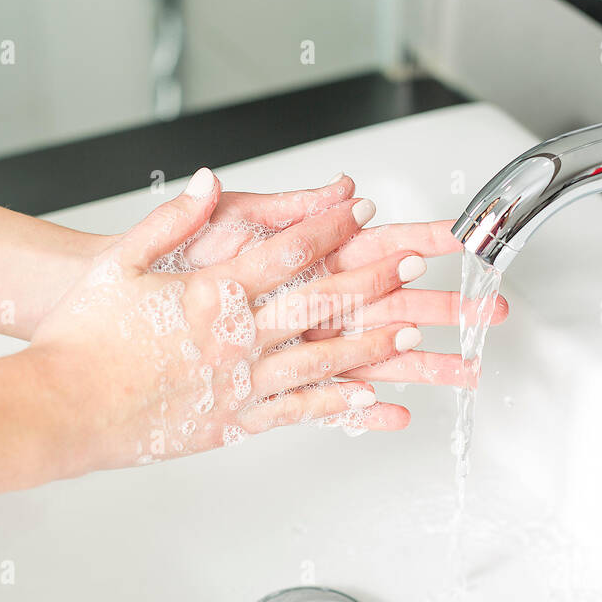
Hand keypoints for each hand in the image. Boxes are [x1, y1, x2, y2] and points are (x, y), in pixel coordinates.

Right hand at [29, 168, 426, 474]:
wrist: (63, 406)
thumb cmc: (83, 338)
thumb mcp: (121, 263)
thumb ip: (170, 219)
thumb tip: (205, 181)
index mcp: (212, 293)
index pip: (286, 252)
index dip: (329, 227)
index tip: (360, 212)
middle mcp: (236, 337)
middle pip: (319, 303)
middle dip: (373, 280)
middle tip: (414, 264)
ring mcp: (238, 382)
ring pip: (320, 359)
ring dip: (369, 343)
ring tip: (408, 332)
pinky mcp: (231, 421)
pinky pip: (295, 413)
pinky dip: (335, 405)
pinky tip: (366, 399)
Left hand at [133, 172, 510, 385]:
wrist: (112, 302)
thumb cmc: (170, 256)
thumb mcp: (232, 218)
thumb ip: (288, 207)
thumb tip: (341, 188)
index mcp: (304, 253)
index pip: (375, 245)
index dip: (422, 244)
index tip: (464, 242)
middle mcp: (308, 296)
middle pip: (390, 303)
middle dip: (443, 308)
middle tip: (489, 312)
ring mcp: (295, 338)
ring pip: (370, 353)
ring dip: (420, 363)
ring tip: (465, 373)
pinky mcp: (270, 376)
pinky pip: (323, 396)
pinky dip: (358, 406)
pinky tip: (391, 413)